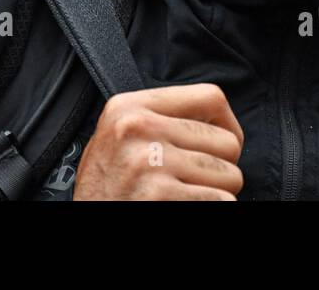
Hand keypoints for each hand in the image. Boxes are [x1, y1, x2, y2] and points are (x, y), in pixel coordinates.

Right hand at [72, 82, 244, 199]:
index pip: (210, 97)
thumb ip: (161, 119)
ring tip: (188, 196)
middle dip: (223, 166)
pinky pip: (221, 201)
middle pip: (227, 141)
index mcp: (129, 107)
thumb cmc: (108, 189)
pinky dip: (214, 208)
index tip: (222, 144)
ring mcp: (149, 163)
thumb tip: (221, 120)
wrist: (88, 221)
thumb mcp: (120, 139)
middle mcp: (137, 128)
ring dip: (219, 192)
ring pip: (230, 174)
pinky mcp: (159, 195)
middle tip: (196, 181)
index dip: (227, 124)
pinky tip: (186, 207)